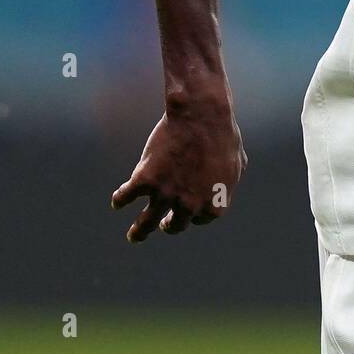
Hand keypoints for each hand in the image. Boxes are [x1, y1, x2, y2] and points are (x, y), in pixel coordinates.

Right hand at [111, 105, 246, 242]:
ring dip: (138, 232)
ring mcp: (166, 194)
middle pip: (175, 226)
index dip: (192, 215)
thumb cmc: (222, 134)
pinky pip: (126, 196)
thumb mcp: (236, 163)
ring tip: (133, 237)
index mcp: (213, 204)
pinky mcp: (145, 179)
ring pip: (146, 223)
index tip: (184, 210)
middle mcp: (189, 206)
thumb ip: (227, 181)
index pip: (199, 219)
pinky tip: (118, 200)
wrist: (202, 116)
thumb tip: (225, 185)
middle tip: (162, 225)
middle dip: (168, 226)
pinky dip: (120, 200)